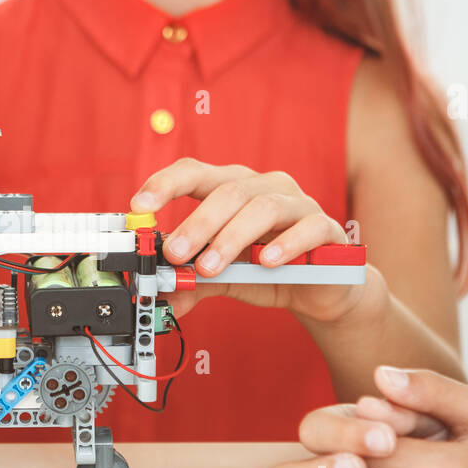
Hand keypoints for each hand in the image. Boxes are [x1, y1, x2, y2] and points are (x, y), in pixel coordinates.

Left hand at [129, 158, 364, 321]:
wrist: (321, 288)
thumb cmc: (269, 271)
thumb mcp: (224, 277)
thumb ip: (193, 281)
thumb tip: (160, 294)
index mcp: (233, 189)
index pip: (195, 173)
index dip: (165, 184)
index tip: (140, 206)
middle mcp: (265, 187)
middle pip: (228, 191)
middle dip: (197, 223)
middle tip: (174, 253)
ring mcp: (298, 204)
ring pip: (262, 208)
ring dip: (231, 238)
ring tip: (210, 267)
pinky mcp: (327, 228)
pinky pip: (307, 228)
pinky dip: (285, 245)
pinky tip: (266, 263)